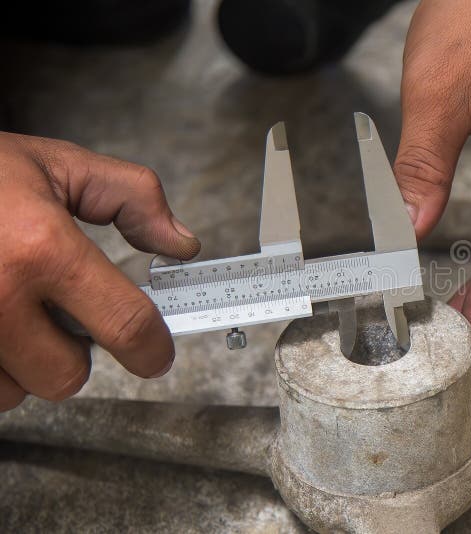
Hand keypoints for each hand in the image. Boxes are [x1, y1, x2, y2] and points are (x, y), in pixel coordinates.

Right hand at [0, 133, 199, 409]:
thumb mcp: (58, 165)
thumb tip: (182, 244)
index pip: (124, 324)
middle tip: (59, 317)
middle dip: (75, 355)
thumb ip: (132, 198)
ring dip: (22, 365)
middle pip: (66, 377)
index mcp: (41, 247)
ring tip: (8, 314)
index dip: (153, 349)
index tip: (157, 354)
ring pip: (14, 392)